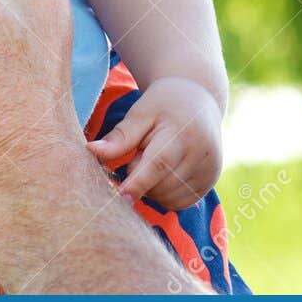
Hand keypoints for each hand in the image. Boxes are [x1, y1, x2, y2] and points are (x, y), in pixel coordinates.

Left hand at [90, 76, 223, 209]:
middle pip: (160, 186)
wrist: (199, 99)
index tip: (118, 196)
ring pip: (168, 198)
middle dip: (141, 178)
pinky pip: (180, 203)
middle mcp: (202, 155)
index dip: (137, 183)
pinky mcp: (210, 181)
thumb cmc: (164, 105)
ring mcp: (209, 171)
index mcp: (184, 134)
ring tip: (156, 158)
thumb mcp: (141, 113)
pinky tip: (165, 172)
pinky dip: (165, 194)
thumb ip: (120, 137)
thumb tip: (91, 151)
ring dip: (153, 188)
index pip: (159, 165)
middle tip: (142, 152)